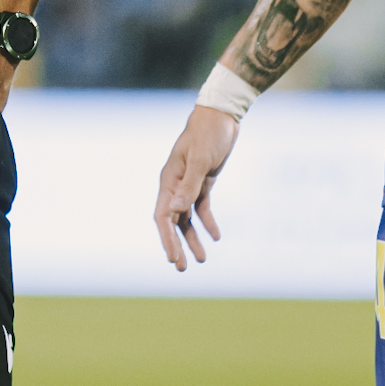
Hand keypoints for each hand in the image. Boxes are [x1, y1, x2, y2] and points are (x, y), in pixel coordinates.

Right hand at [154, 105, 239, 270]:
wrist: (222, 116)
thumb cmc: (207, 134)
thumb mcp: (200, 159)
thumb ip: (189, 186)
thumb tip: (176, 211)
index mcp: (169, 180)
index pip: (162, 216)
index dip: (166, 238)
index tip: (172, 257)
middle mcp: (175, 185)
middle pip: (172, 222)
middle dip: (176, 245)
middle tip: (181, 268)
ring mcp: (189, 184)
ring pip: (187, 219)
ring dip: (192, 238)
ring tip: (201, 260)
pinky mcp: (203, 183)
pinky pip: (202, 208)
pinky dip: (208, 223)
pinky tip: (216, 237)